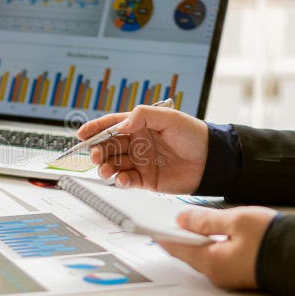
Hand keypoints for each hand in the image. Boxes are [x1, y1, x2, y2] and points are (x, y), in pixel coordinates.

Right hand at [78, 105, 208, 193]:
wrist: (212, 160)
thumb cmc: (193, 135)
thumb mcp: (168, 117)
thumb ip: (143, 115)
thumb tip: (121, 124)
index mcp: (139, 126)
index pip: (111, 125)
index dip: (95, 129)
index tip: (82, 134)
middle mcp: (137, 144)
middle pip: (108, 147)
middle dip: (98, 151)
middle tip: (94, 155)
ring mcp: (140, 162)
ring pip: (114, 164)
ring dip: (106, 167)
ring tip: (105, 170)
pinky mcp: (146, 180)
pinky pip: (127, 180)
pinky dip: (121, 180)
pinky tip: (122, 179)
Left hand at [157, 207, 276, 289]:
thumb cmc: (274, 239)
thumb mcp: (237, 220)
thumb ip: (206, 220)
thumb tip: (182, 219)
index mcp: (213, 262)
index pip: (177, 248)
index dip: (161, 234)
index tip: (148, 224)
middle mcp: (217, 274)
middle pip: (187, 252)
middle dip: (176, 236)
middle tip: (164, 220)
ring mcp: (228, 276)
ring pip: (201, 255)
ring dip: (192, 240)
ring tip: (183, 222)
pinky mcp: (239, 273)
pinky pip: (215, 258)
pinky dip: (207, 245)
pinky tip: (206, 232)